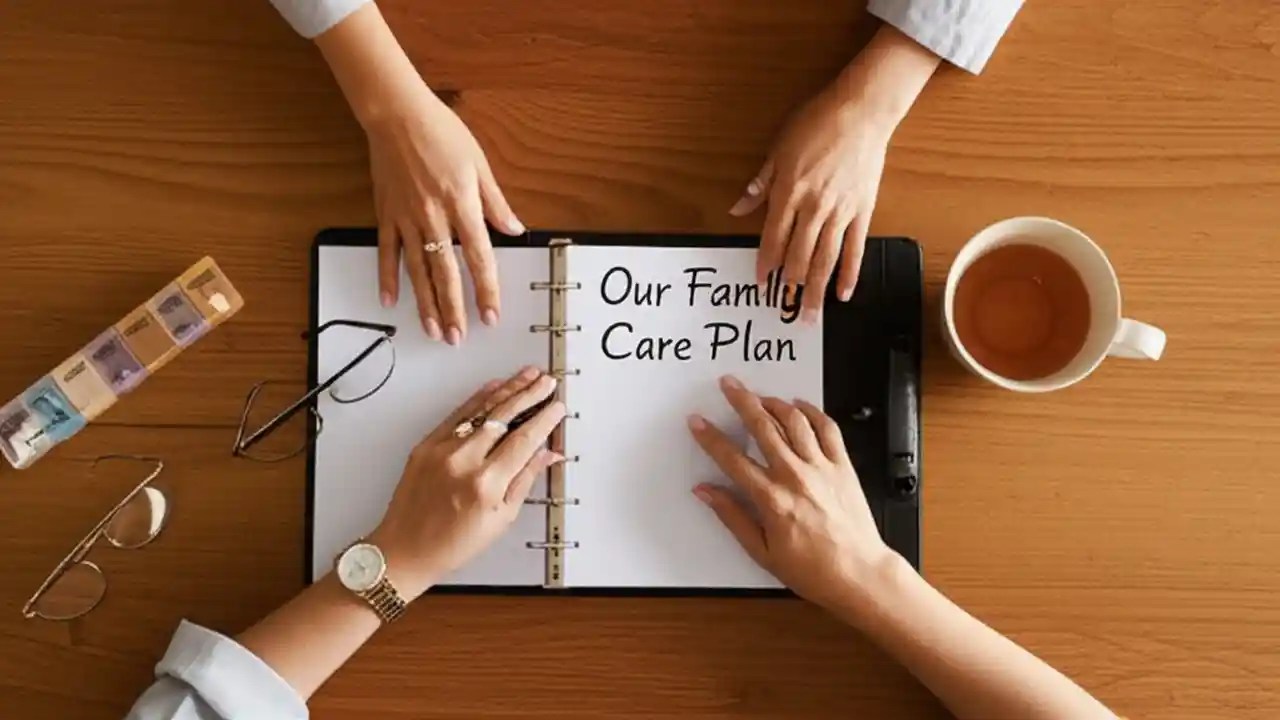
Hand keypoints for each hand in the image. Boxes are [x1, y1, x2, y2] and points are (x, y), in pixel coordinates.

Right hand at [367, 87, 524, 344]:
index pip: (478, 257)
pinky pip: (386, 253)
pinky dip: (387, 279)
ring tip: (433, 330)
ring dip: (425, 304)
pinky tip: (390, 302)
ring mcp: (406, 219)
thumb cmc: (441, 132)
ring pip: (417, 270)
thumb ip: (496, 202)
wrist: (396, 114)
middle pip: (445, 273)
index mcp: (461, 205)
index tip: (491, 315)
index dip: (486, 290)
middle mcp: (433, 218)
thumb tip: (514, 229)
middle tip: (459, 338)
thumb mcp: (479, 164)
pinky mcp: (386, 215)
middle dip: (454, 309)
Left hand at [370, 366, 564, 598]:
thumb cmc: (452, 543)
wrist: (406, 548)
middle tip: (547, 382)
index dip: (544, 420)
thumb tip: (547, 453)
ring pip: (482, 410)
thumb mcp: (501, 519)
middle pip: (504, 417)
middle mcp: (463, 461)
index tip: (557, 408)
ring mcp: (441, 450)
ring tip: (528, 375)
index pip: (524, 440)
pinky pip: (457, 414)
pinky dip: (478, 398)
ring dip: (508, 389)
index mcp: (486, 484)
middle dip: (530, 394)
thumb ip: (525, 479)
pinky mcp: (426, 444)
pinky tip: (495, 386)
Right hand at [687, 375, 895, 617]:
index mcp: (771, 500)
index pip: (732, 459)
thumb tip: (707, 492)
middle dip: (741, 401)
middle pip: (762, 427)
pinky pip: (828, 429)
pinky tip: (800, 406)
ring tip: (761, 395)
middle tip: (729, 385)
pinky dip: (813, 412)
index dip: (711, 438)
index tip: (698, 423)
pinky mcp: (843, 467)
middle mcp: (795, 477)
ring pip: (794, 421)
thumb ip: (733, 516)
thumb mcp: (762, 551)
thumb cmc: (814, 570)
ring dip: (774, 402)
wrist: (859, 574)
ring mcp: (821, 468)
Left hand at [731, 87, 890, 319]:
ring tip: (809, 314)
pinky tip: (844, 293)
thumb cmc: (818, 123)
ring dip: (815, 290)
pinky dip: (850, 273)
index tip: (760, 283)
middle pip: (798, 256)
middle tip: (782, 308)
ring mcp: (841, 211)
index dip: (765, 264)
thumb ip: (760, 184)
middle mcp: (814, 207)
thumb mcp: (779, 149)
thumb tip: (737, 207)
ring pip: (825, 259)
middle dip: (788, 285)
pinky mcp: (863, 211)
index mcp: (790, 192)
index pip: (773, 238)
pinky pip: (856, 249)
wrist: (861, 110)